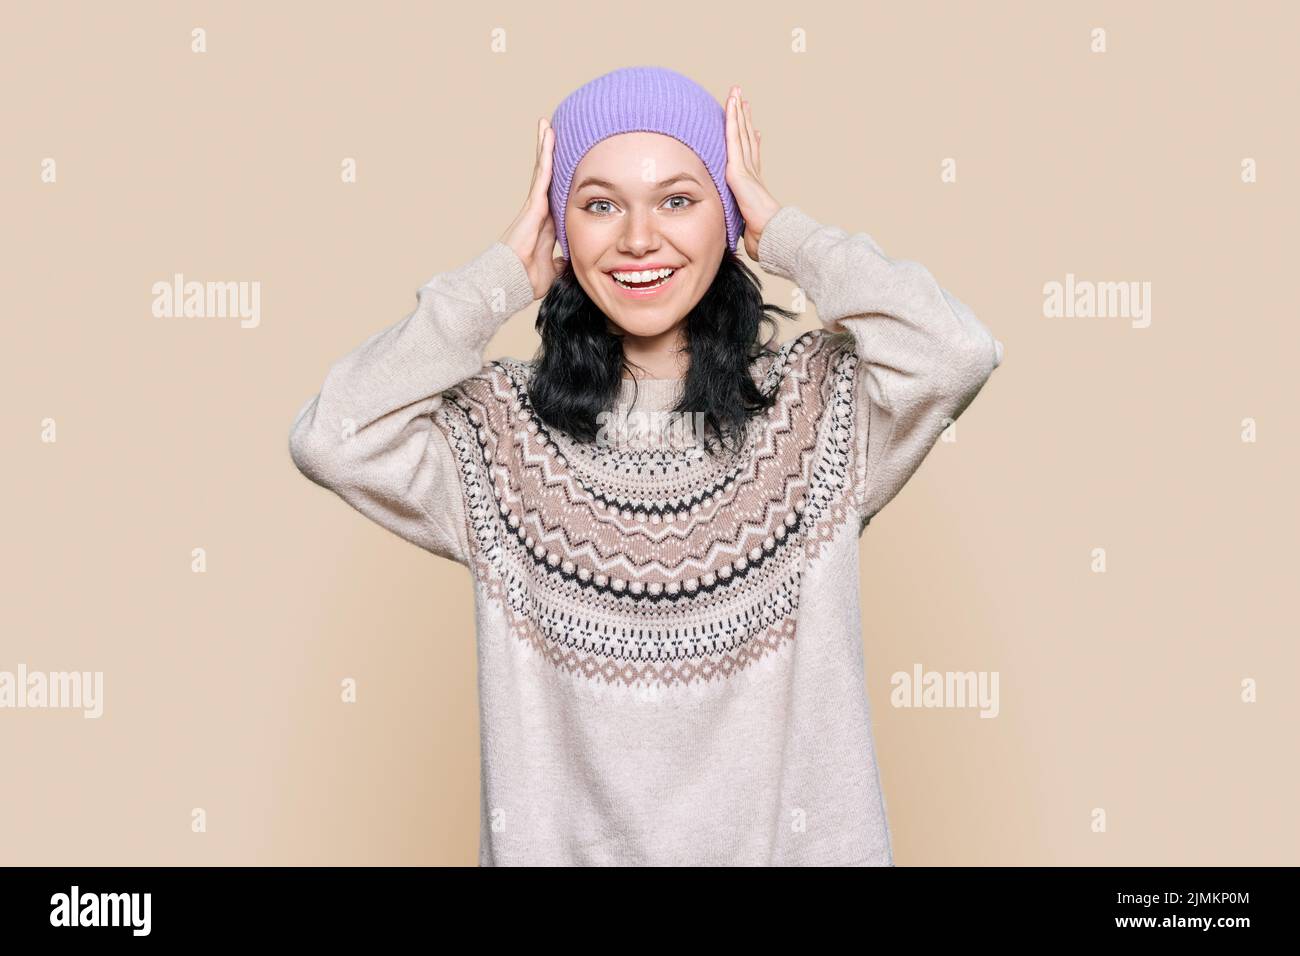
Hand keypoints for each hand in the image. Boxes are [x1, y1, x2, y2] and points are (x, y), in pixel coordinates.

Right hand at [500, 117, 566, 299]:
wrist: (512, 281)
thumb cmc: (526, 278)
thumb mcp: (553, 270)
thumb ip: (561, 263)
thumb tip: (568, 264)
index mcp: (546, 223)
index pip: (555, 196)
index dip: (559, 179)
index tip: (565, 165)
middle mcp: (539, 210)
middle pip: (547, 177)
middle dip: (550, 156)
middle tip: (553, 133)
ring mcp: (535, 205)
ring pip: (542, 170)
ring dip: (545, 147)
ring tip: (548, 125)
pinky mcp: (533, 202)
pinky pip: (542, 173)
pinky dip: (546, 154)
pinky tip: (549, 135)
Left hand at [724, 85, 782, 260]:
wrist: (771, 235)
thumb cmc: (764, 238)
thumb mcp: (749, 230)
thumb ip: (746, 228)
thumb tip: (748, 244)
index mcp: (753, 185)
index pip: (751, 159)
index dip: (753, 143)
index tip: (754, 131)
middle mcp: (752, 171)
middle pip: (747, 139)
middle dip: (745, 119)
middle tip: (743, 101)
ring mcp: (747, 167)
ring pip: (741, 133)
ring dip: (739, 111)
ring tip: (737, 94)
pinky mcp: (739, 166)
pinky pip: (734, 136)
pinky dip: (733, 118)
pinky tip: (732, 103)